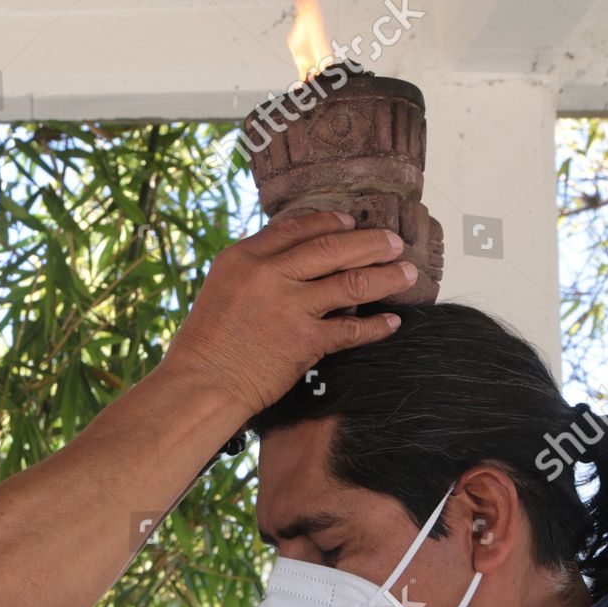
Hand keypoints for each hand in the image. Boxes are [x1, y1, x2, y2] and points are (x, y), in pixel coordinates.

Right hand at [157, 210, 412, 416]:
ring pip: (351, 282)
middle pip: (332, 247)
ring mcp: (289, 306)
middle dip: (370, 243)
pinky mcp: (305, 340)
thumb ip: (254, 271)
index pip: (296, 228)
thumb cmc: (206, 343)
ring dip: (384, 277)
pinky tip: (391, 322)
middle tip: (394, 242)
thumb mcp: (221, 289)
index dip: (330, 223)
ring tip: (406, 273)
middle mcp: (268, 274)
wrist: (201, 383)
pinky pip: (352, 329)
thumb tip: (291, 262)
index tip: (352, 223)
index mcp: (243, 257)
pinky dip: (376, 326)